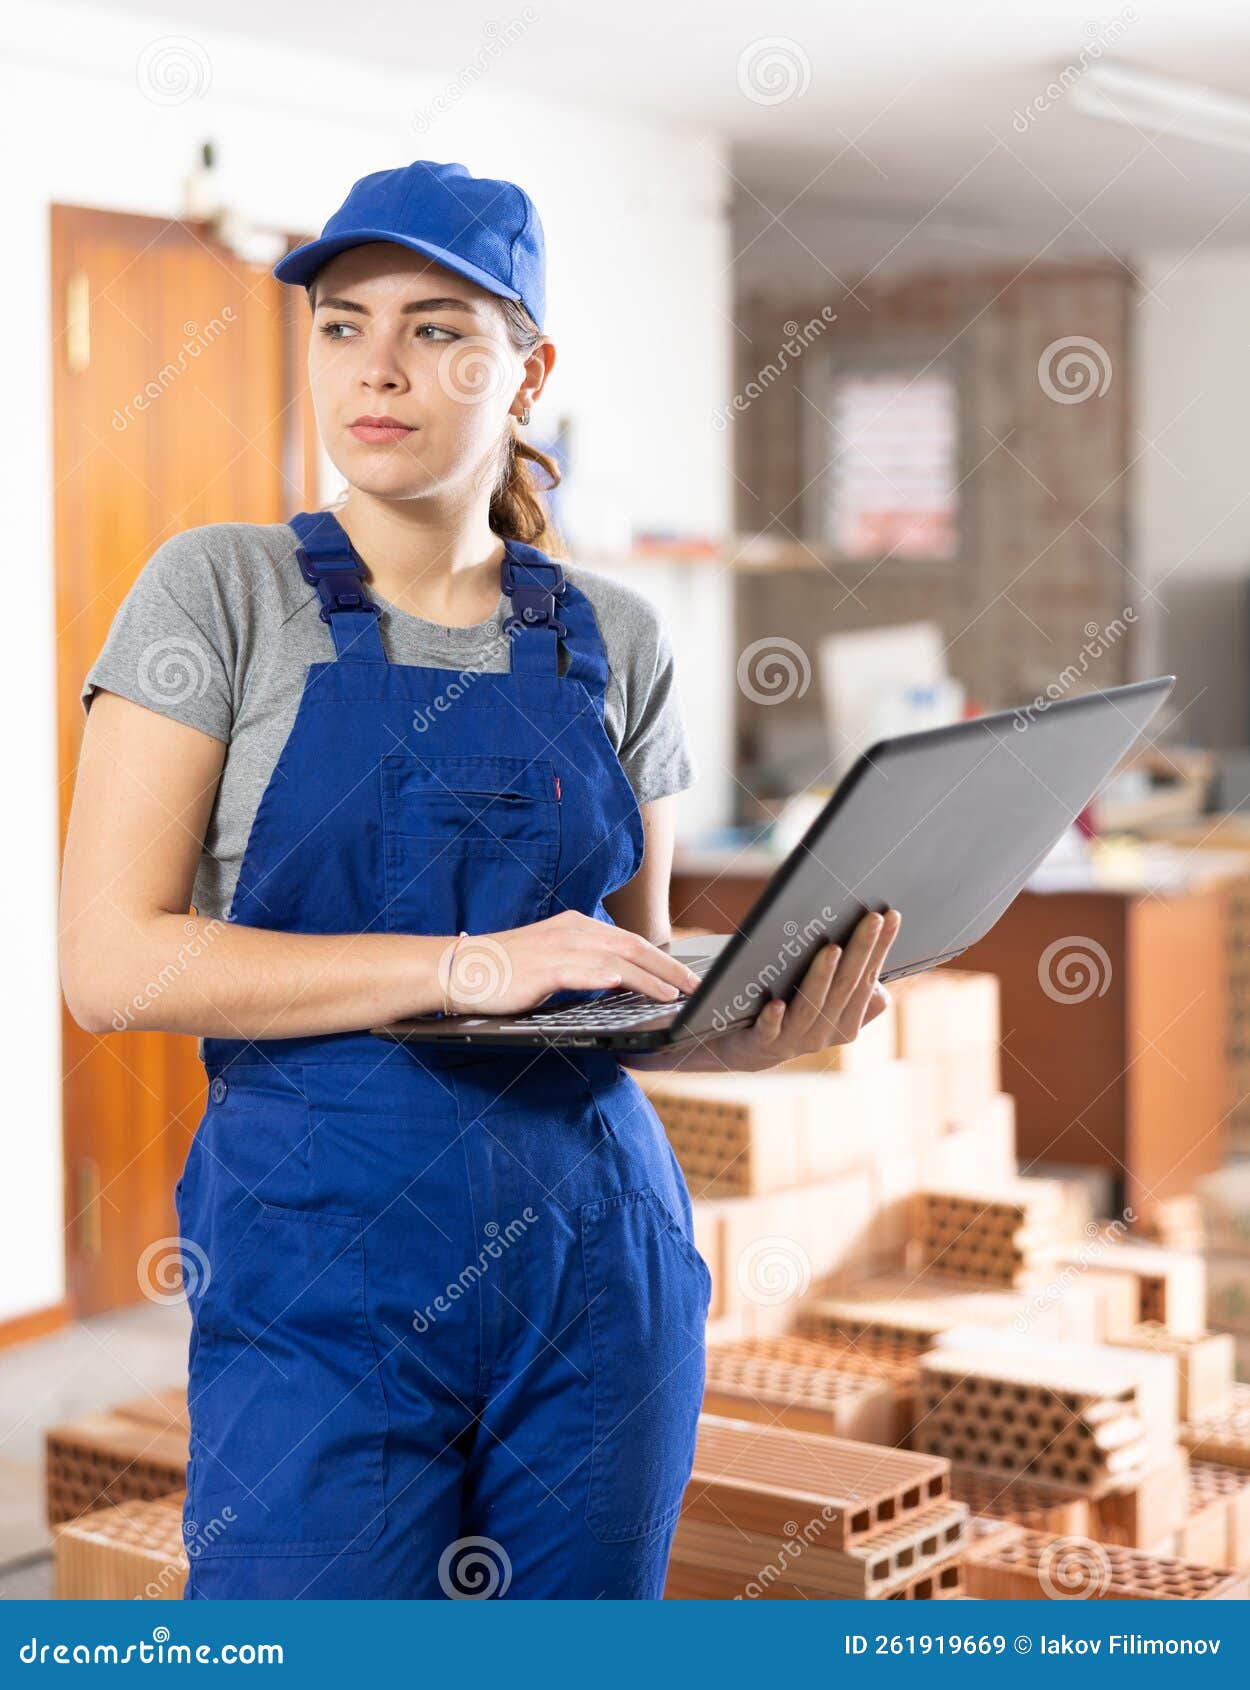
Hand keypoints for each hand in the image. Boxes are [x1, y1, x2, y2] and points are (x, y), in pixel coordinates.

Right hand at [440, 909, 701, 1016]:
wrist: (461, 969)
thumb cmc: (506, 971)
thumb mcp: (554, 963)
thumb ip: (586, 968)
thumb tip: (620, 984)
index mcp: (577, 927)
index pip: (631, 941)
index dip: (664, 959)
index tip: (687, 977)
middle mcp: (572, 931)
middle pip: (632, 946)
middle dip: (668, 967)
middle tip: (694, 987)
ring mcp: (557, 947)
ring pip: (614, 958)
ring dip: (648, 976)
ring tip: (672, 993)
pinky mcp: (540, 968)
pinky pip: (578, 970)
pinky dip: (602, 976)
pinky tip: (621, 983)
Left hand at [713, 908, 901, 1071]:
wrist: (752, 1050)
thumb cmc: (793, 1011)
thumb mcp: (829, 1003)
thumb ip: (851, 986)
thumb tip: (873, 950)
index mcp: (846, 1022)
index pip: (867, 980)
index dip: (880, 949)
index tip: (891, 917)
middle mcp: (824, 1033)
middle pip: (845, 988)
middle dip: (861, 950)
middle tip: (872, 918)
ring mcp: (794, 1038)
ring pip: (811, 1006)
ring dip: (822, 977)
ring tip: (832, 949)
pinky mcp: (762, 1042)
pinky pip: (769, 1030)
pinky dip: (773, 1017)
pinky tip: (775, 1002)